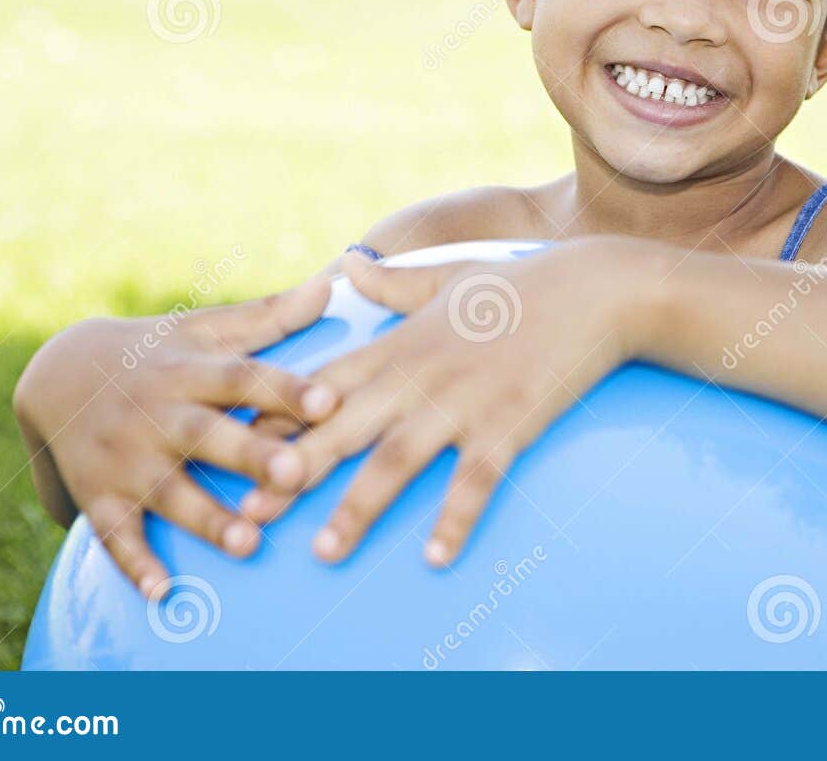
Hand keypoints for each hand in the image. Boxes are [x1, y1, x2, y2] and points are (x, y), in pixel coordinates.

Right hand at [13, 276, 339, 595]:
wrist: (54, 375)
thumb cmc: (154, 353)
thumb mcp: (201, 330)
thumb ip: (267, 316)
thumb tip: (329, 285)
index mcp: (189, 373)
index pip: (242, 376)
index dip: (285, 388)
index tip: (330, 399)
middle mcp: (157, 416)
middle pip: (208, 436)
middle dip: (252, 456)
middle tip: (299, 474)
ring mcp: (126, 461)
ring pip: (170, 493)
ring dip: (208, 519)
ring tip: (251, 543)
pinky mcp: (101, 499)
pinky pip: (116, 538)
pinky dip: (135, 566)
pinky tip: (164, 593)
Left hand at [239, 239, 646, 567]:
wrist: (594, 288)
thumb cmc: (522, 285)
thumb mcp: (447, 279)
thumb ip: (391, 286)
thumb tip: (346, 268)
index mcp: (402, 344)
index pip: (324, 385)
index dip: (276, 420)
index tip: (232, 449)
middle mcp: (421, 374)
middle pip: (343, 429)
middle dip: (292, 475)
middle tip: (249, 516)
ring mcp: (464, 401)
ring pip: (397, 462)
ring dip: (358, 509)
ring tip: (324, 551)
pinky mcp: (508, 424)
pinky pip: (474, 481)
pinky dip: (454, 519)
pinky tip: (435, 557)